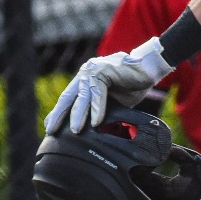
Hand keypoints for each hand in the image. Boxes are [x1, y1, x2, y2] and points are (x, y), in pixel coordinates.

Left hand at [46, 37, 172, 133]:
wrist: (149, 68)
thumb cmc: (132, 84)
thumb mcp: (112, 100)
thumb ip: (100, 108)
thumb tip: (93, 129)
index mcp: (84, 79)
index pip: (68, 98)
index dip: (59, 112)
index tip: (50, 126)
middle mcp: (85, 73)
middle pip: (68, 96)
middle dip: (59, 114)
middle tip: (51, 130)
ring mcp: (93, 70)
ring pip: (82, 96)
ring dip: (78, 115)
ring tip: (75, 130)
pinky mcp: (104, 71)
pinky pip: (98, 93)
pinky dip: (97, 109)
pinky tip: (96, 122)